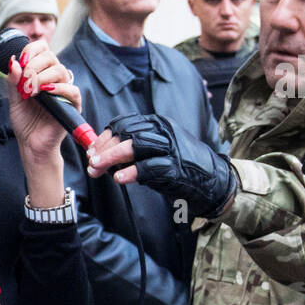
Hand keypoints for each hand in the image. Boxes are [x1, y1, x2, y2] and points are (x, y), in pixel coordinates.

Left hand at [7, 40, 83, 160]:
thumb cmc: (25, 121)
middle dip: (34, 66)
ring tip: (30, 91)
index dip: (32, 50)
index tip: (21, 61)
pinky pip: (72, 90)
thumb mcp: (14, 99)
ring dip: (42, 77)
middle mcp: (54, 79)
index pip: (43, 49)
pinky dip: (59, 88)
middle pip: (51, 57)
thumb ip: (13, 81)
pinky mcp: (72, 105)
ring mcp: (64, 91)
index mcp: (41, 73)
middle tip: (23, 82)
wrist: (31, 144)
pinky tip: (46, 92)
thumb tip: (13, 61)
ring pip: (60, 71)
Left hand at [87, 113, 236, 218]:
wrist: (213, 179)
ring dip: (112, 157)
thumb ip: (132, 150)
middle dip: (104, 148)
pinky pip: (149, 167)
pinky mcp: (175, 167)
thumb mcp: (156, 150)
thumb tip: (101, 156)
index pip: (124, 124)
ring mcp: (170, 148)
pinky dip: (131, 172)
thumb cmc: (180, 166)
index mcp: (157, 124)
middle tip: (92, 162)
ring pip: (135, 146)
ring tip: (98, 168)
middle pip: (126, 133)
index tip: (92, 150)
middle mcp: (164, 132)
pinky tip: (119, 178)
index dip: (104, 137)